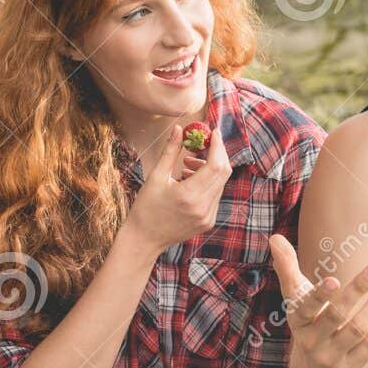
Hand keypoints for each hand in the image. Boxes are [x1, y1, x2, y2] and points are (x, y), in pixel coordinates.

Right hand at [121, 123, 231, 253]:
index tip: (213, 133)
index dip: (217, 146)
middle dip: (217, 154)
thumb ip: (170, 151)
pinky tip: (189, 181)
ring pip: (220, 184)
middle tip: (204, 143)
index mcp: (189, 195)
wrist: (144, 239)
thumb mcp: (156, 176)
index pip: (215, 165)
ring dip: (210, 169)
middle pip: (223, 173)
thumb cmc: (146, 207)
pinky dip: (208, 183)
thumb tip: (179, 128)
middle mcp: (203, 207)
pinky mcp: (208, 222)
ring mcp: (208, 216)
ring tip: (187, 165)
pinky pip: (215, 195)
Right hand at [269, 234, 367, 367]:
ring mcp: (331, 358)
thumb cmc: (307, 327)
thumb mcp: (295, 301)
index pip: (304, 309)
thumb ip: (286, 268)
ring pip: (358, 329)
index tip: (333, 280)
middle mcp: (311, 343)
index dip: (318, 296)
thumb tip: (274, 237)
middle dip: (358, 290)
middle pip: (338, 315)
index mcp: (297, 323)